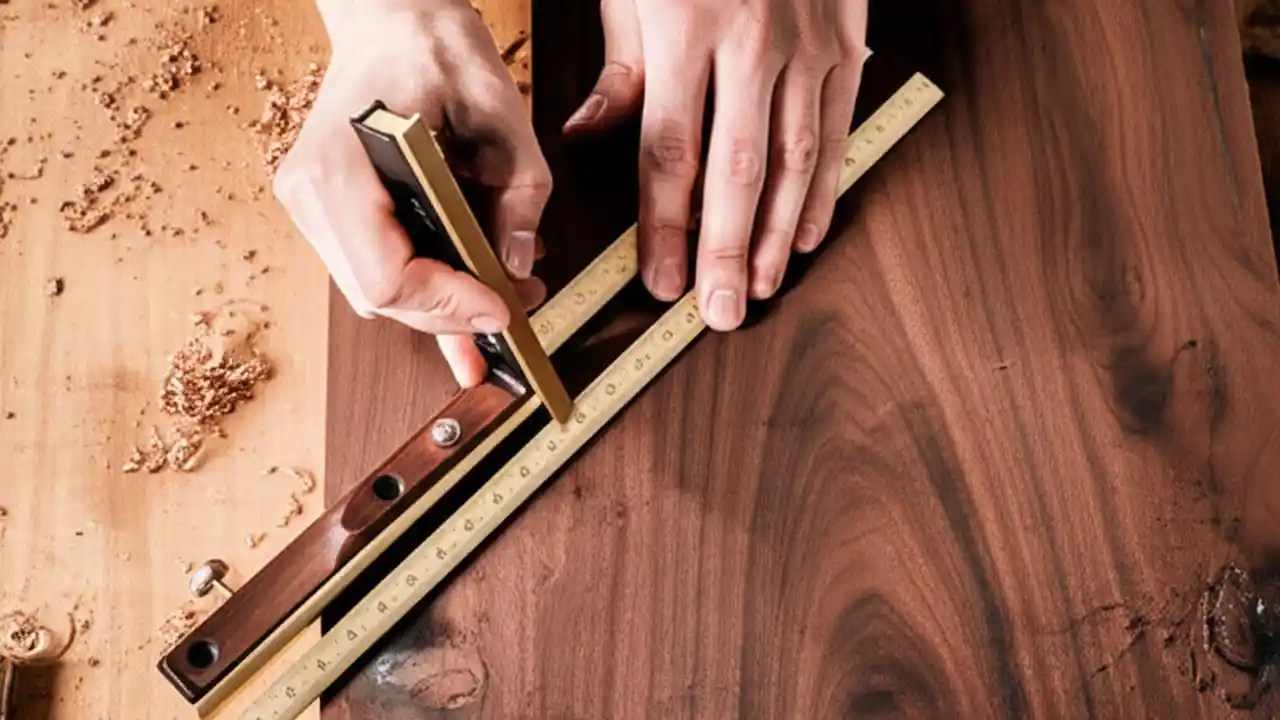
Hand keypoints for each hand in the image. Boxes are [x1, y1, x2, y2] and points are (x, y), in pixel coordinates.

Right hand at [275, 0, 550, 385]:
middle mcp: (312, 194)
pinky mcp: (330, 212)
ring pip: (378, 292)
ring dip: (441, 303)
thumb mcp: (498, 109)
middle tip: (515, 306)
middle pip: (380, 298)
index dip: (447, 305)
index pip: (386, 278)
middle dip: (452, 313)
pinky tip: (468, 279)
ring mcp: (313, 207)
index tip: (500, 307)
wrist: (389, 18)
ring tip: (502, 291)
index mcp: (340, 167)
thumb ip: (519, 190)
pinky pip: (376, 267)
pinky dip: (425, 281)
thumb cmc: (430, 45)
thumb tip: (517, 264)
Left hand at [564, 0, 868, 329]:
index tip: (662, 279)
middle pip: (737, 168)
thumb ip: (618, 68)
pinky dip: (827, 186)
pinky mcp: (845, 38)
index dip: (666, 223)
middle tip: (719, 312)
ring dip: (780, 232)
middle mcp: (751, 40)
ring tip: (764, 286)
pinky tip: (811, 232)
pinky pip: (837, 125)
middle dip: (727, 249)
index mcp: (686, 27)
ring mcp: (806, 41)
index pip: (671, 148)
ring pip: (796, 157)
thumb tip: (589, 136)